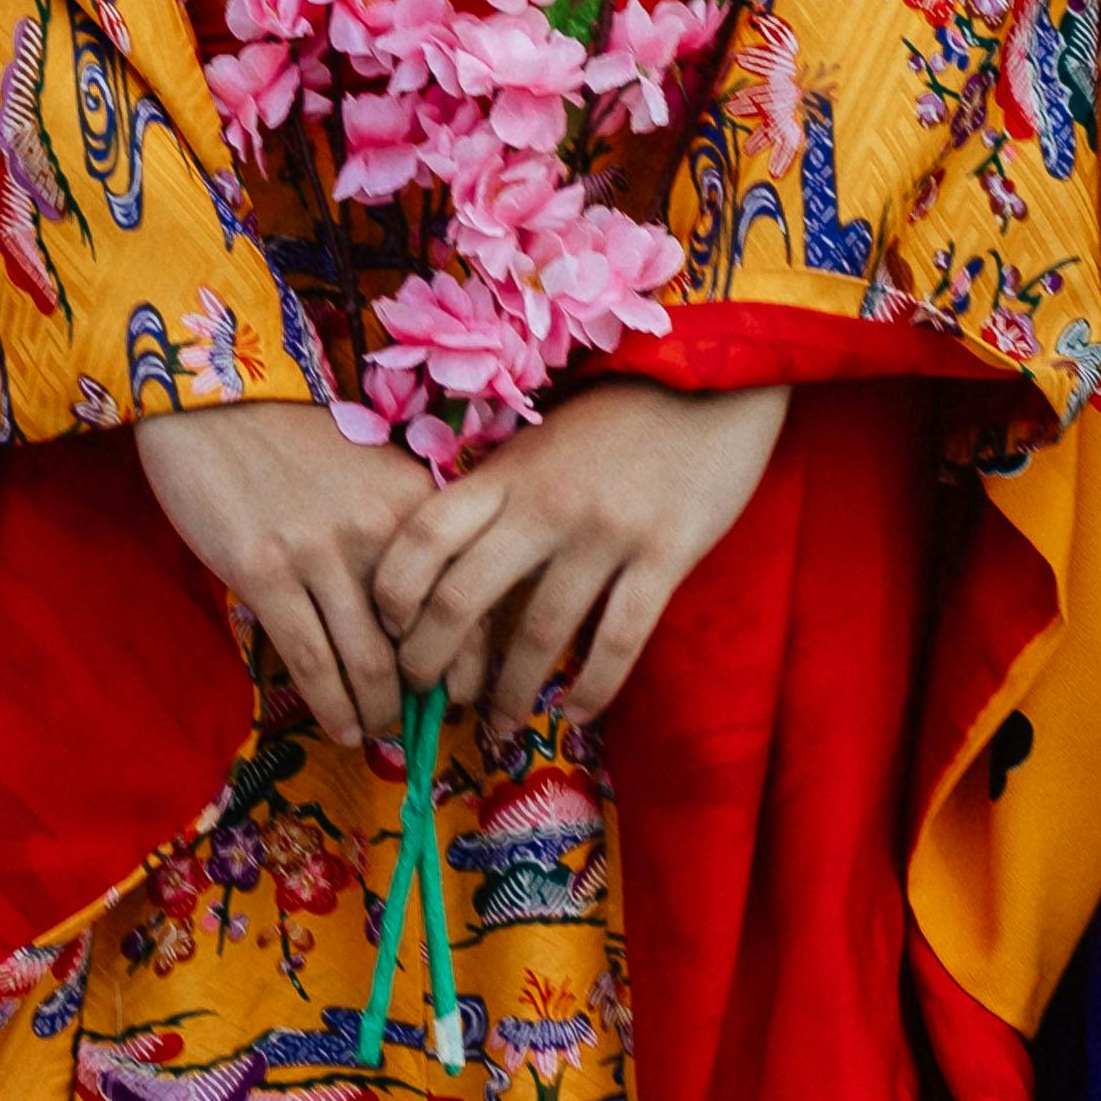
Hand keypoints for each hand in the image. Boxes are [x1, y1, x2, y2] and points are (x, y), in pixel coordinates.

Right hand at [135, 397, 440, 748]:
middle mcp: (379, 530)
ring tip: (377, 732)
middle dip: (420, 701)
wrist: (215, 402)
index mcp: (416, 503)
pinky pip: (311, 661)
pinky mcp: (265, 570)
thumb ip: (402, 535)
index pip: (466, 602)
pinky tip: (341, 729)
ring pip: (368, 665)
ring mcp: (320, 552)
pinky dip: (332, 709)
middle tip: (414, 725)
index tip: (458, 694)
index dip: (467, 663)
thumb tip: (422, 620)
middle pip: (420, 645)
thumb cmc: (295, 442)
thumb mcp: (373, 474)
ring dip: (378, 714)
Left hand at [370, 381, 785, 729]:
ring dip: (511, 690)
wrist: (714, 375)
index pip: (425, 533)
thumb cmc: (621, 411)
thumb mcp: (544, 441)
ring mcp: (606, 531)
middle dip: (433, 657)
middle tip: (423, 696)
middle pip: (464, 594)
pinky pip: (619, 639)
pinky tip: (578, 716)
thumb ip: (503, 493)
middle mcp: (545, 503)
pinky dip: (593, 688)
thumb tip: (455, 568)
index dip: (394, 588)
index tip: (386, 628)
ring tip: (498, 724)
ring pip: (540, 632)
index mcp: (508, 470)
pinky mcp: (665, 554)